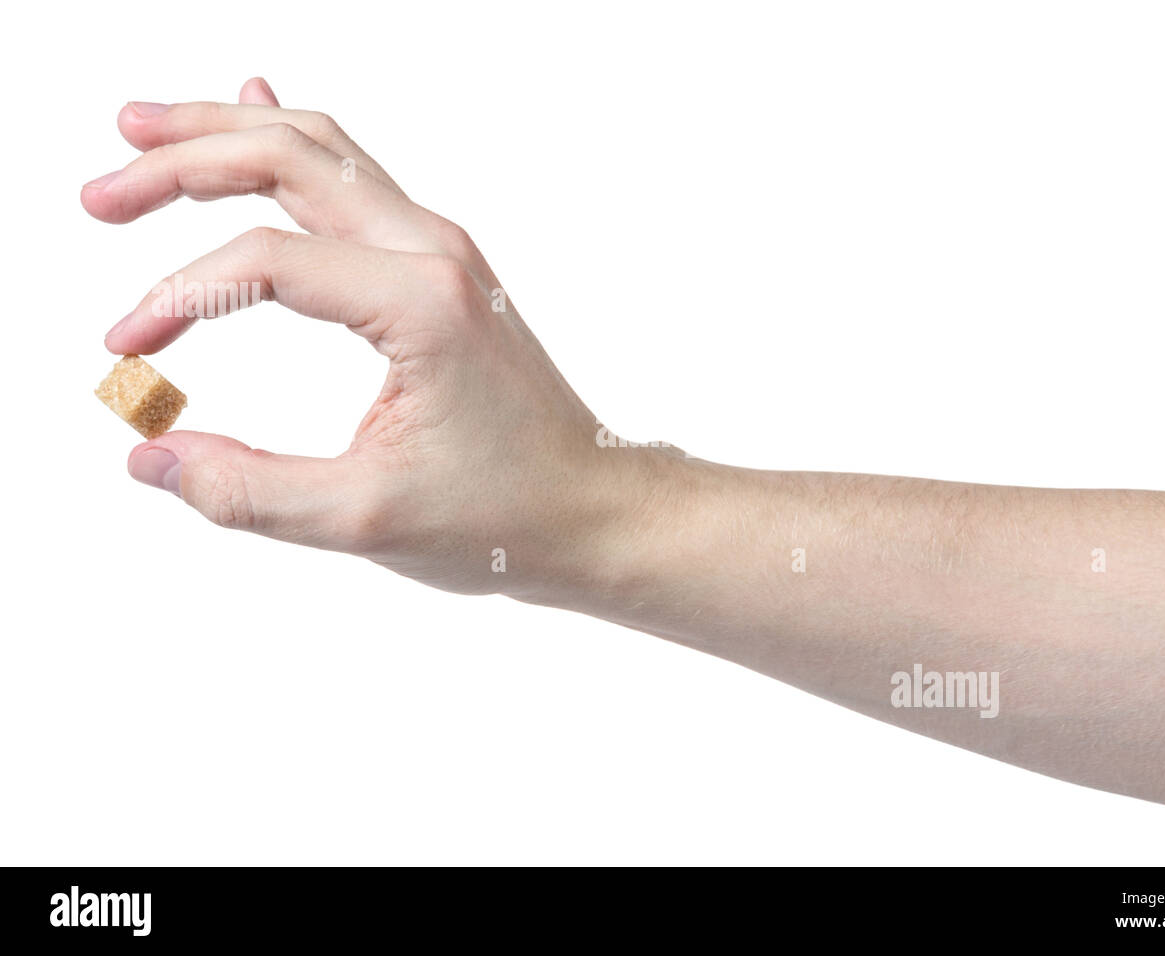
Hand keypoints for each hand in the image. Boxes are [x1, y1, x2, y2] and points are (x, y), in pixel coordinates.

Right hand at [83, 78, 661, 597]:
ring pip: (323, 150)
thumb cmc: (505, 516)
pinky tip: (250, 113)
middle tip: (99, 195)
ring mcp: (442, 250)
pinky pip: (356, 177)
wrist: (593, 507)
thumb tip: (148, 458)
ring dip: (229, 137)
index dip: (176, 296)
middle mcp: (434, 251)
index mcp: (419, 303)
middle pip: (290, 157)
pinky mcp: (441, 266)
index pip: (267, 262)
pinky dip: (292, 148)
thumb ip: (249, 491)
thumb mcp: (367, 520)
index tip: (124, 352)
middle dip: (183, 161)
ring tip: (142, 133)